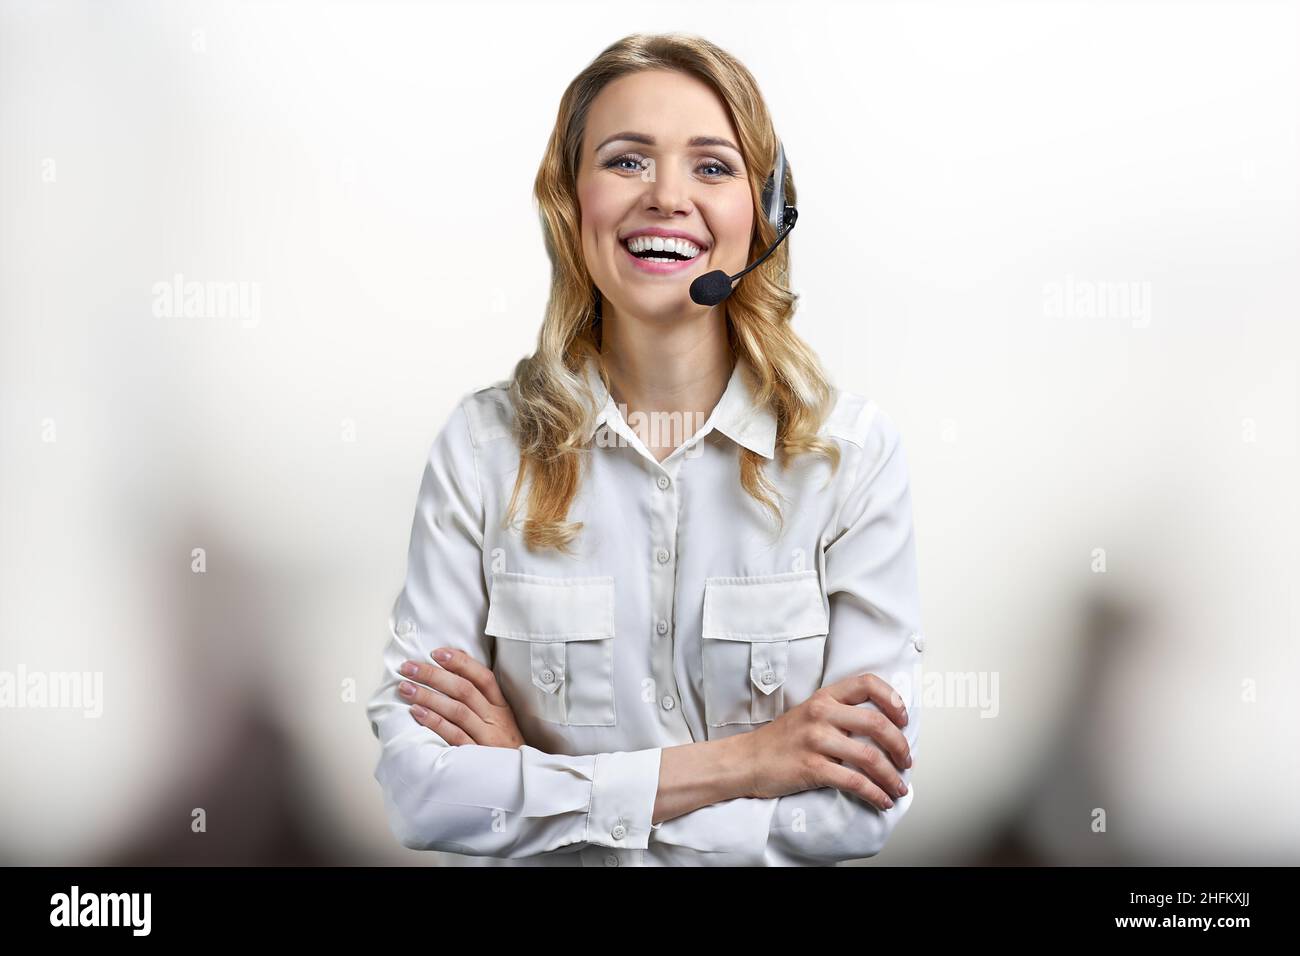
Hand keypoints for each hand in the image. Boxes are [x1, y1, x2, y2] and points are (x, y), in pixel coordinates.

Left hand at [398, 648, 524, 747]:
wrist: (519, 781)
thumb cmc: (504, 745)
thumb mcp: (501, 718)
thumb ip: (482, 696)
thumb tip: (457, 665)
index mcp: (501, 707)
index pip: (483, 677)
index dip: (460, 662)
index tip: (436, 653)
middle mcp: (495, 719)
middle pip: (464, 690)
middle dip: (434, 675)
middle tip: (409, 667)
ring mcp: (486, 737)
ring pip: (457, 710)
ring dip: (429, 696)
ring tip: (406, 687)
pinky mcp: (476, 756)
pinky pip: (453, 736)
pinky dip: (434, 722)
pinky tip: (416, 712)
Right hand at [738, 673, 911, 810]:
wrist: (747, 761)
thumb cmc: (781, 740)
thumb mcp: (809, 714)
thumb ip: (839, 714)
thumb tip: (881, 729)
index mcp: (824, 697)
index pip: (866, 683)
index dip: (892, 699)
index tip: (903, 718)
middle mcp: (821, 714)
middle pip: (876, 722)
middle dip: (900, 745)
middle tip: (907, 761)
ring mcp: (816, 740)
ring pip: (869, 757)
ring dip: (891, 777)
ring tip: (899, 789)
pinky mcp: (812, 767)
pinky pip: (854, 782)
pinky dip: (874, 794)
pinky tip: (881, 800)